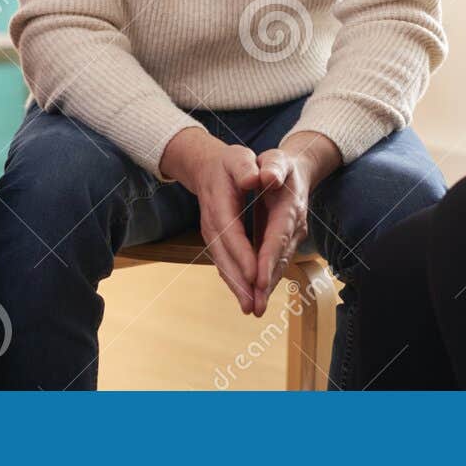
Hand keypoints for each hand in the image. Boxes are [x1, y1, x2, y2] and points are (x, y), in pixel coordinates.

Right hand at [160, 127, 260, 312]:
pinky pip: (226, 264)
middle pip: (225, 256)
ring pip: (224, 264)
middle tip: (254, 305)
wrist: (208, 166)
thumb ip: (248, 167)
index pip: (232, 233)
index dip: (244, 255)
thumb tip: (257, 178)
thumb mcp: (240, 157)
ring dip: (237, 287)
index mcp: (220, 203)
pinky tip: (246, 296)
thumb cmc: (231, 162)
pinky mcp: (217, 241)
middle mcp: (213, 223)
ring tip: (251, 308)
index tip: (255, 276)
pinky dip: (235, 281)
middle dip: (240, 281)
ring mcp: (213, 234)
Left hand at [250, 131, 340, 315]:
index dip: (268, 257)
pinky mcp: (285, 242)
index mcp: (289, 204)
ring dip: (266, 287)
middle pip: (280, 256)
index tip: (258, 279)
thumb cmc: (279, 164)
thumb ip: (272, 166)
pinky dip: (265, 279)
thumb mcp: (275, 158)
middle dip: (267, 282)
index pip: (277, 234)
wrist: (295, 170)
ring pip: (279, 264)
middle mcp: (294, 224)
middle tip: (255, 306)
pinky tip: (252, 294)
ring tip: (252, 308)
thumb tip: (267, 177)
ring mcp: (292, 235)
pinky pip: (275, 262)